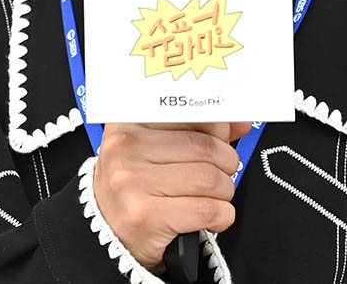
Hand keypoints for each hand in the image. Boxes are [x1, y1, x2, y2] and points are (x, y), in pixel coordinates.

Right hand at [93, 121, 252, 268]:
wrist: (108, 233)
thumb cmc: (134, 188)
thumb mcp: (157, 149)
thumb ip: (198, 130)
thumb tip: (238, 123)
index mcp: (129, 123)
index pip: (190, 113)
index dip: (217, 128)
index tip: (223, 139)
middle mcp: (126, 149)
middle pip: (205, 147)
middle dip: (226, 163)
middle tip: (221, 173)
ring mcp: (132, 182)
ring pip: (209, 178)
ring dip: (224, 191)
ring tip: (214, 196)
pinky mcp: (146, 216)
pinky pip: (207, 210)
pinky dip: (222, 215)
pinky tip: (212, 216)